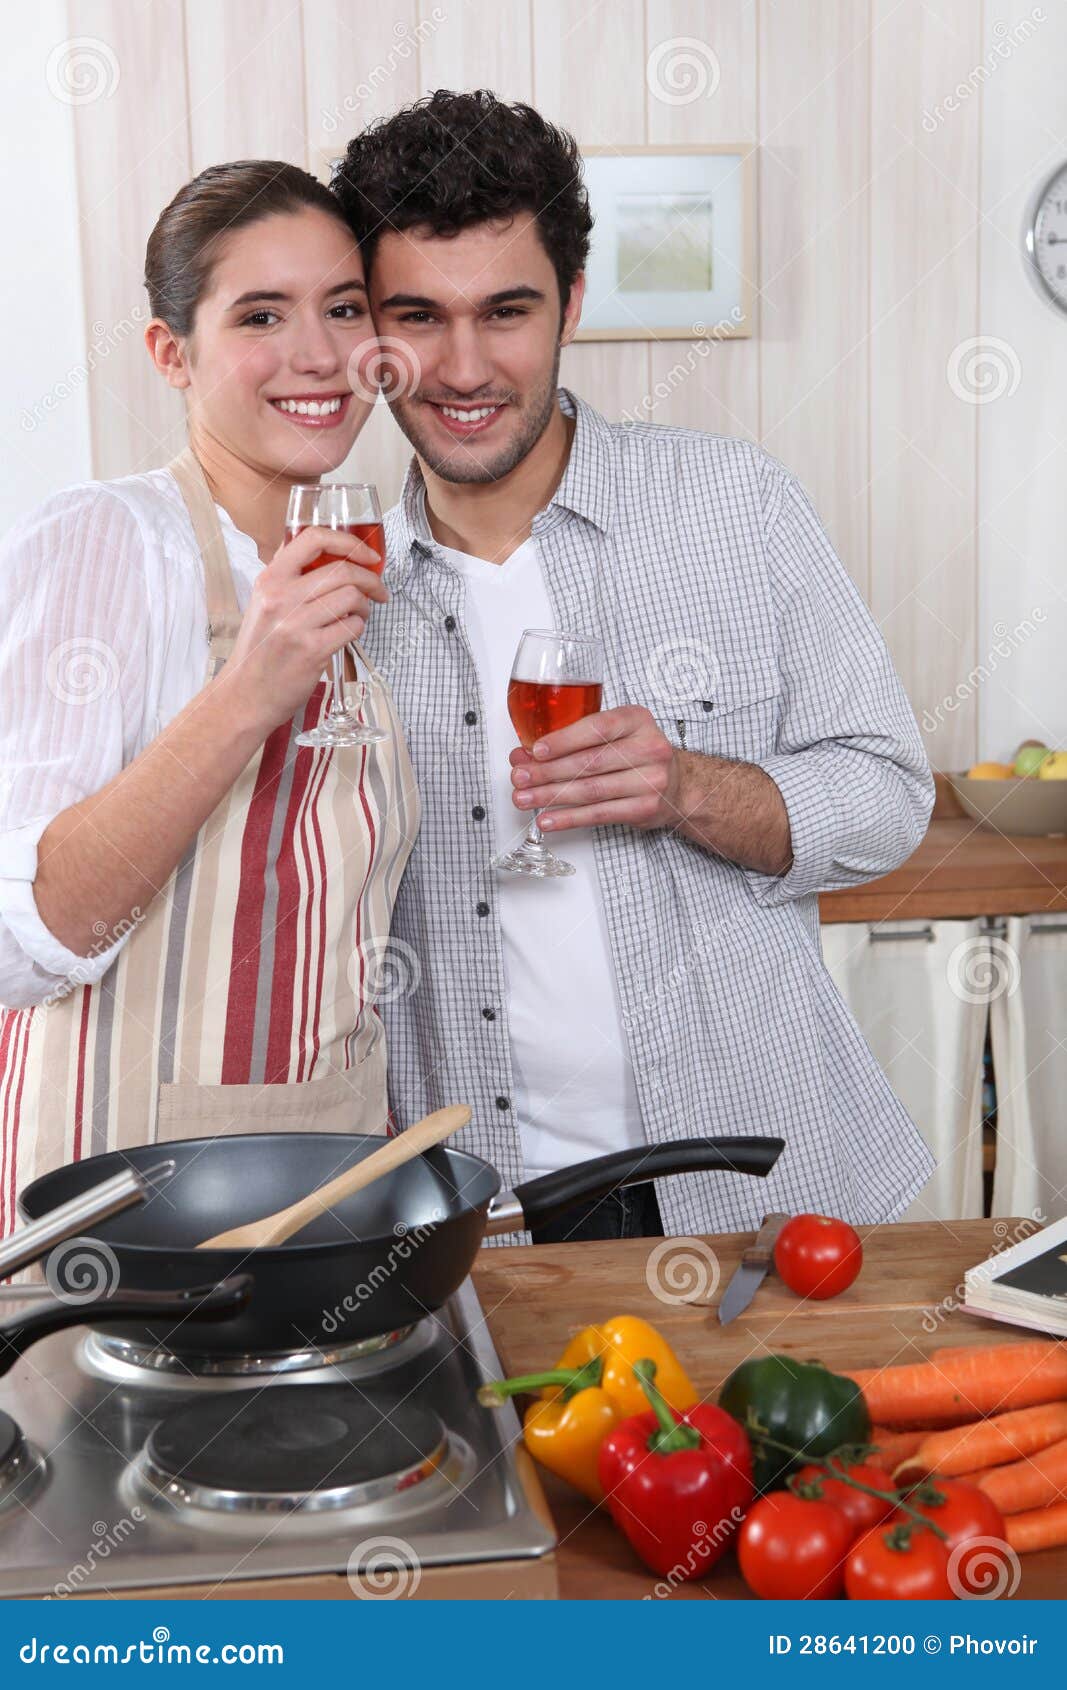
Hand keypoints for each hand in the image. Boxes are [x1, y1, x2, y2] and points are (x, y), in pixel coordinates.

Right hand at [220, 525, 388, 734]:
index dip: (348, 542)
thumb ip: (289, 577)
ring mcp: (296, 624)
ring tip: (360, 614)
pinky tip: (348, 632)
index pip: (313, 539)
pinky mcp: (312, 650)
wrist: (245, 694)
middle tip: (379, 590)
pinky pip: (351, 627)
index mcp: (270, 579)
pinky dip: (358, 628)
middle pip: (342, 570)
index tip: (367, 555)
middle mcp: (280, 597)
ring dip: (365, 606)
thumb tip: (327, 551)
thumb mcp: (263, 603)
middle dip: (371, 579)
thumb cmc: (260, 650)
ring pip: (352, 598)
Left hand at [510, 705, 683, 832]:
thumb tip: (526, 754)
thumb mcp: (616, 733)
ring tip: (525, 799)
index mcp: (637, 720)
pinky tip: (548, 819)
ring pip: (591, 791)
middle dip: (547, 772)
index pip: (597, 728)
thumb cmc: (637, 754)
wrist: (677, 784)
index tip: (536, 750)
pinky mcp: (645, 808)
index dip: (564, 740)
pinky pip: (599, 815)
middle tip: (520, 777)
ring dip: (552, 797)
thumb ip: (574, 738)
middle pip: (589, 762)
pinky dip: (569, 819)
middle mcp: (649, 748)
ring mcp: (650, 780)